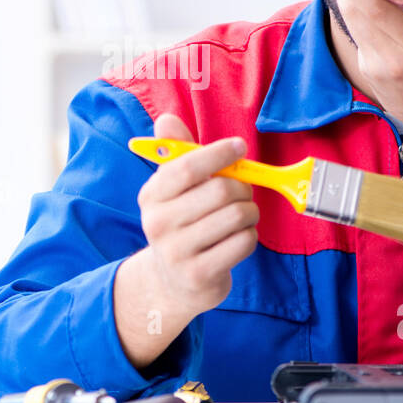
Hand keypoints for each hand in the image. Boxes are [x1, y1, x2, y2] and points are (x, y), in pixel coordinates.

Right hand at [130, 113, 258, 317]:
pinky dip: (250, 236)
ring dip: (250, 212)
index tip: (240, 147)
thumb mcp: (173, 189)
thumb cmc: (183, 222)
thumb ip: (176, 153)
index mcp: (152, 196)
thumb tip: (167, 120)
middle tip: (243, 192)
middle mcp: (158, 223)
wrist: (173, 282)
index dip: (219, 153)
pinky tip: (237, 239)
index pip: (187, 166)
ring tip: (242, 216)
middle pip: (221, 190)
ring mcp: (177, 252)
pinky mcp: (199, 275)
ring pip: (237, 216)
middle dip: (243, 187)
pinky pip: (243, 242)